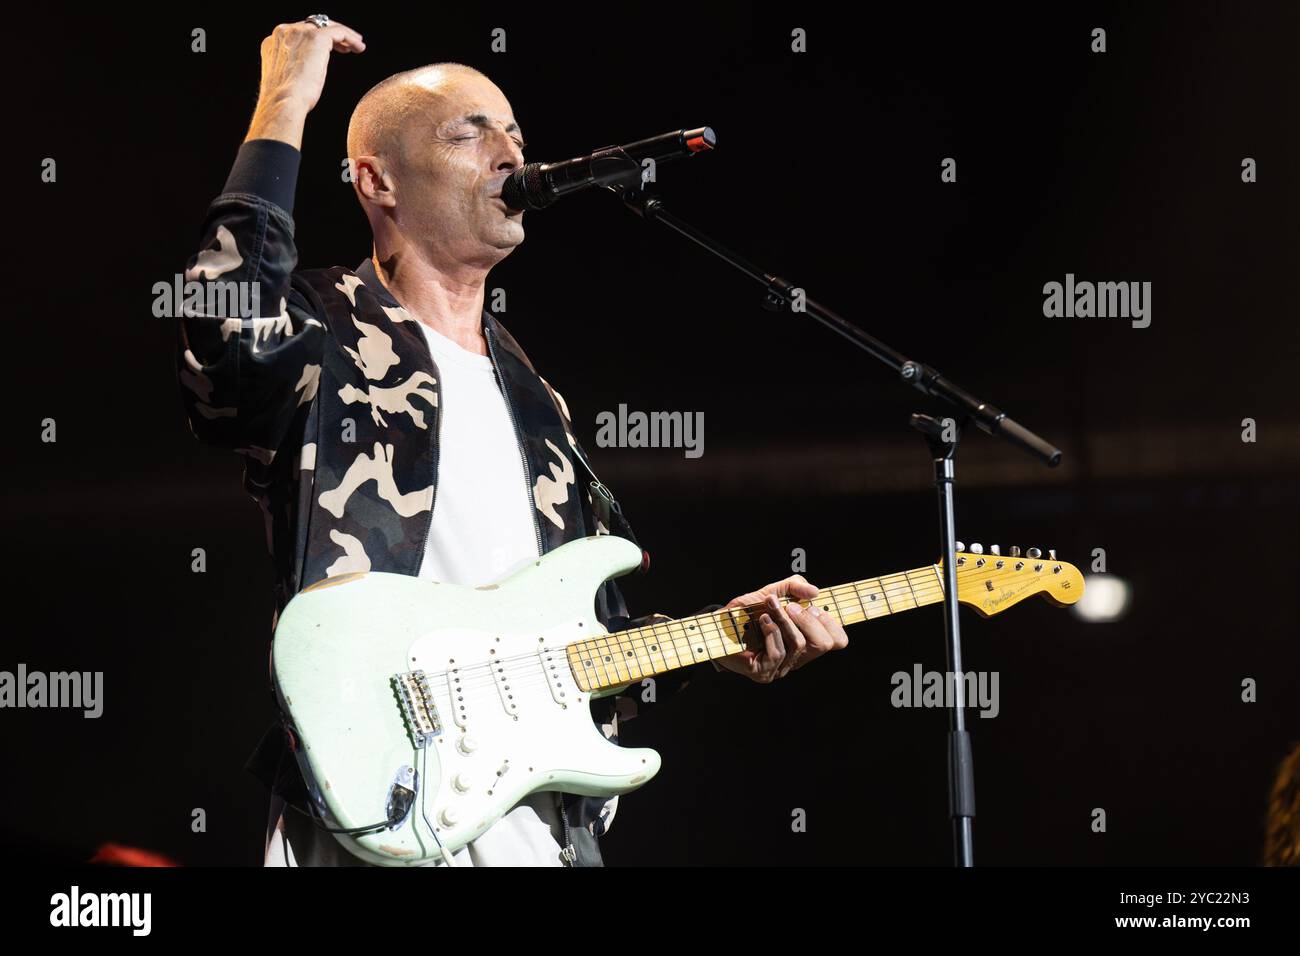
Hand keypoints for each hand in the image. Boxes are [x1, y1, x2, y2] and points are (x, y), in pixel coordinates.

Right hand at [246, 19, 365, 146]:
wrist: (283, 103)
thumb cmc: (285, 101)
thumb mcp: (286, 80)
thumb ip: (293, 69)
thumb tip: (307, 74)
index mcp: (274, 43)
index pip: (299, 33)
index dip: (316, 38)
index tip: (331, 49)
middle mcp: (285, 32)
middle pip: (313, 26)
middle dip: (331, 35)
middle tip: (346, 46)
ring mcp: (299, 33)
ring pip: (327, 26)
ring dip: (344, 35)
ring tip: (358, 46)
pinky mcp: (316, 38)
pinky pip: (339, 32)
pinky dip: (351, 37)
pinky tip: (360, 48)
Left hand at [715, 575, 848, 682]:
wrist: (718, 624)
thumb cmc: (746, 611)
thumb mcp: (773, 592)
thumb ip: (795, 587)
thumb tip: (815, 592)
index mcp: (806, 641)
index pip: (838, 641)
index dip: (832, 622)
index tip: (815, 605)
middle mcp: (797, 658)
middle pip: (824, 644)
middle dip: (809, 620)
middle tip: (790, 606)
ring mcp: (781, 668)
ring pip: (799, 645)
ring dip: (785, 621)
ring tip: (770, 607)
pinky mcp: (764, 672)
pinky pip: (778, 652)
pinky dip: (771, 631)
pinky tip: (762, 621)